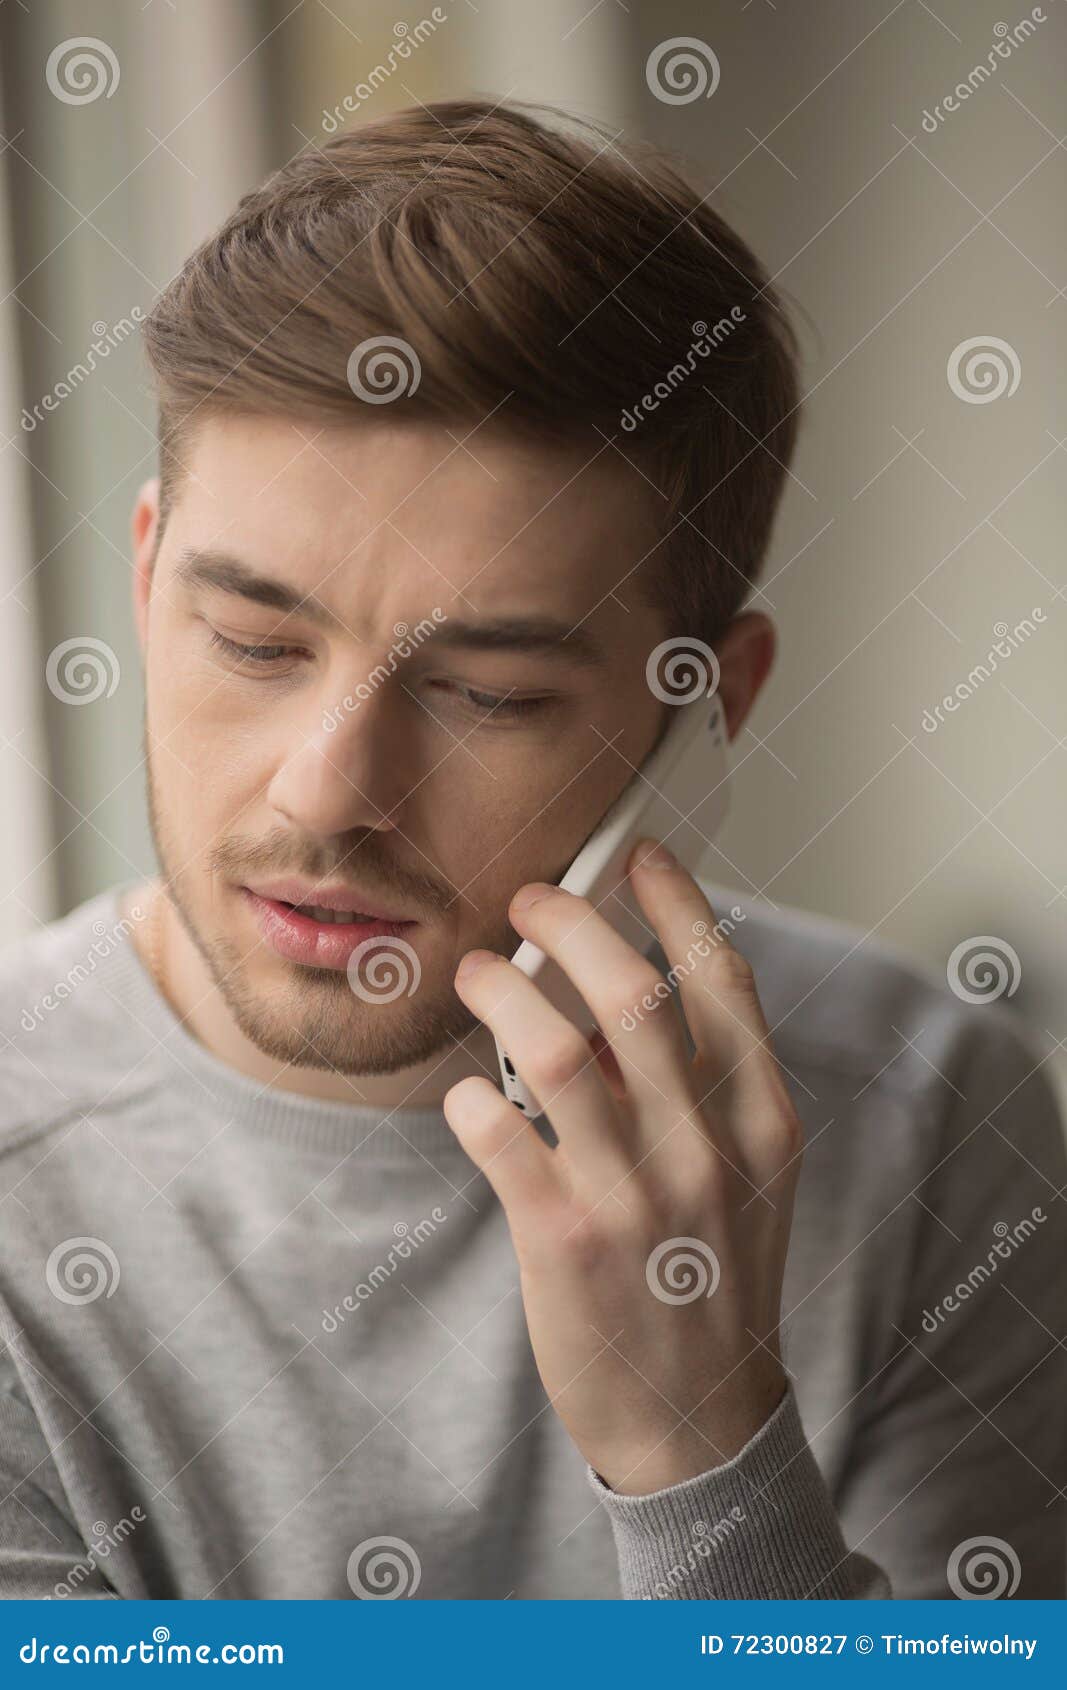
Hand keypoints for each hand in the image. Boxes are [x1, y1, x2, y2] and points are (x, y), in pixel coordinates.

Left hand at [442, 837, 802, 1495]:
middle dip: (569, 920)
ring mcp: (635, 1196)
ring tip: (476, 972)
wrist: (698, 1420)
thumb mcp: (746, 1177)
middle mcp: (706, 1148)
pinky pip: (499, 1132)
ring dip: (502, 989)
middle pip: (631, 993)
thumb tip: (613, 998)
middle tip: (528, 898)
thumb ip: (703, 1088)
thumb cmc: (713, 1277)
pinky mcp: (563, 1240)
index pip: (724, 978)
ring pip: (554, 1050)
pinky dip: (470, 1096)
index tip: (638, 857)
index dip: (677, 902)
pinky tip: (467, 1095)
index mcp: (763, 1119)